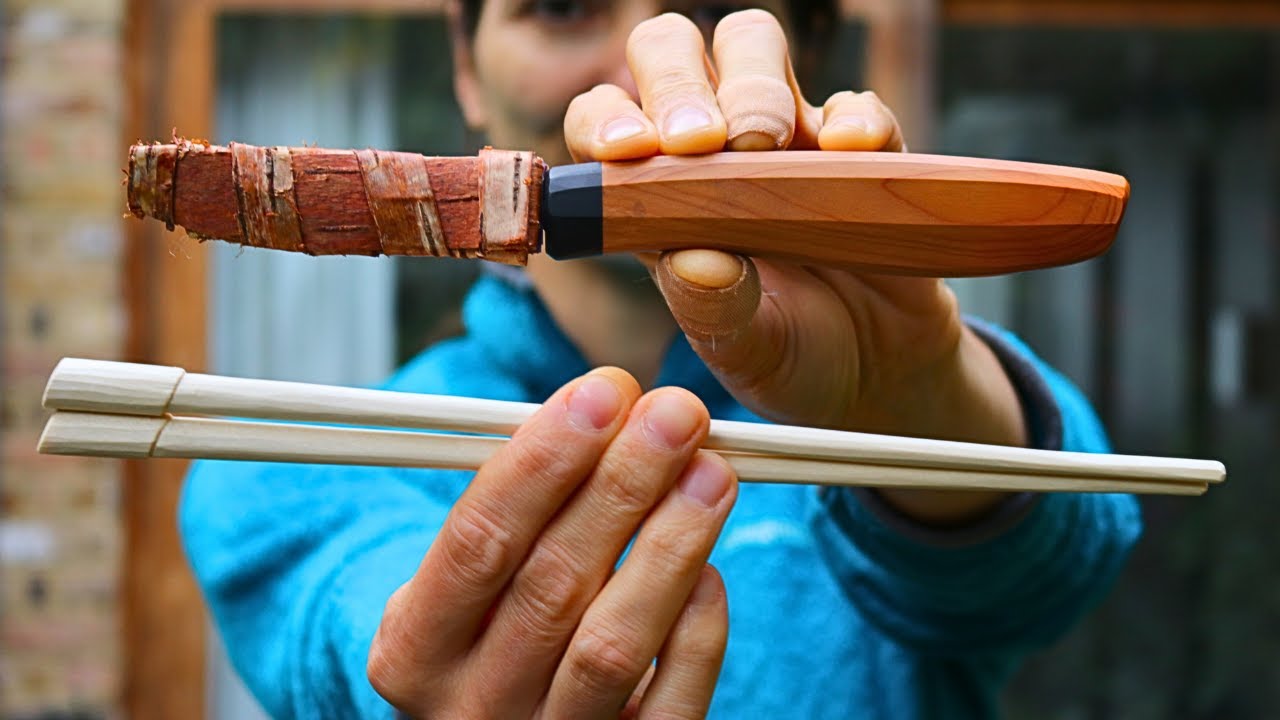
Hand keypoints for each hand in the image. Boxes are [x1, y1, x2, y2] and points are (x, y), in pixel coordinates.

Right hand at [368, 368, 736, 718]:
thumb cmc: (492, 628)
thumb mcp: (471, 576)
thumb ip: (521, 503)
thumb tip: (609, 407)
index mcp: (415, 648)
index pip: (477, 540)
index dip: (544, 460)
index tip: (603, 393)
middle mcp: (471, 706)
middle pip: (551, 584)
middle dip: (622, 485)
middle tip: (675, 414)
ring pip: (612, 645)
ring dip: (669, 545)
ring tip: (712, 471)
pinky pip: (670, 703)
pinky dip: (696, 628)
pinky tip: (709, 566)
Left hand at [564, 10, 1028, 523]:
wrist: (878, 376)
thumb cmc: (788, 356)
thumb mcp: (742, 352)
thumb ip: (713, 309)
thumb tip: (694, 258)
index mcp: (656, 197)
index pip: (606, 122)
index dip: (607, 120)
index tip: (629, 151)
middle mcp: (713, 153)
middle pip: (671, 53)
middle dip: (675, 83)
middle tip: (698, 142)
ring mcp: (787, 142)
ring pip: (752, 45)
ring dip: (752, 84)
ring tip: (764, 146)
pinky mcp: (860, 153)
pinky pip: (856, 106)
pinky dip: (853, 116)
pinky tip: (846, 150)